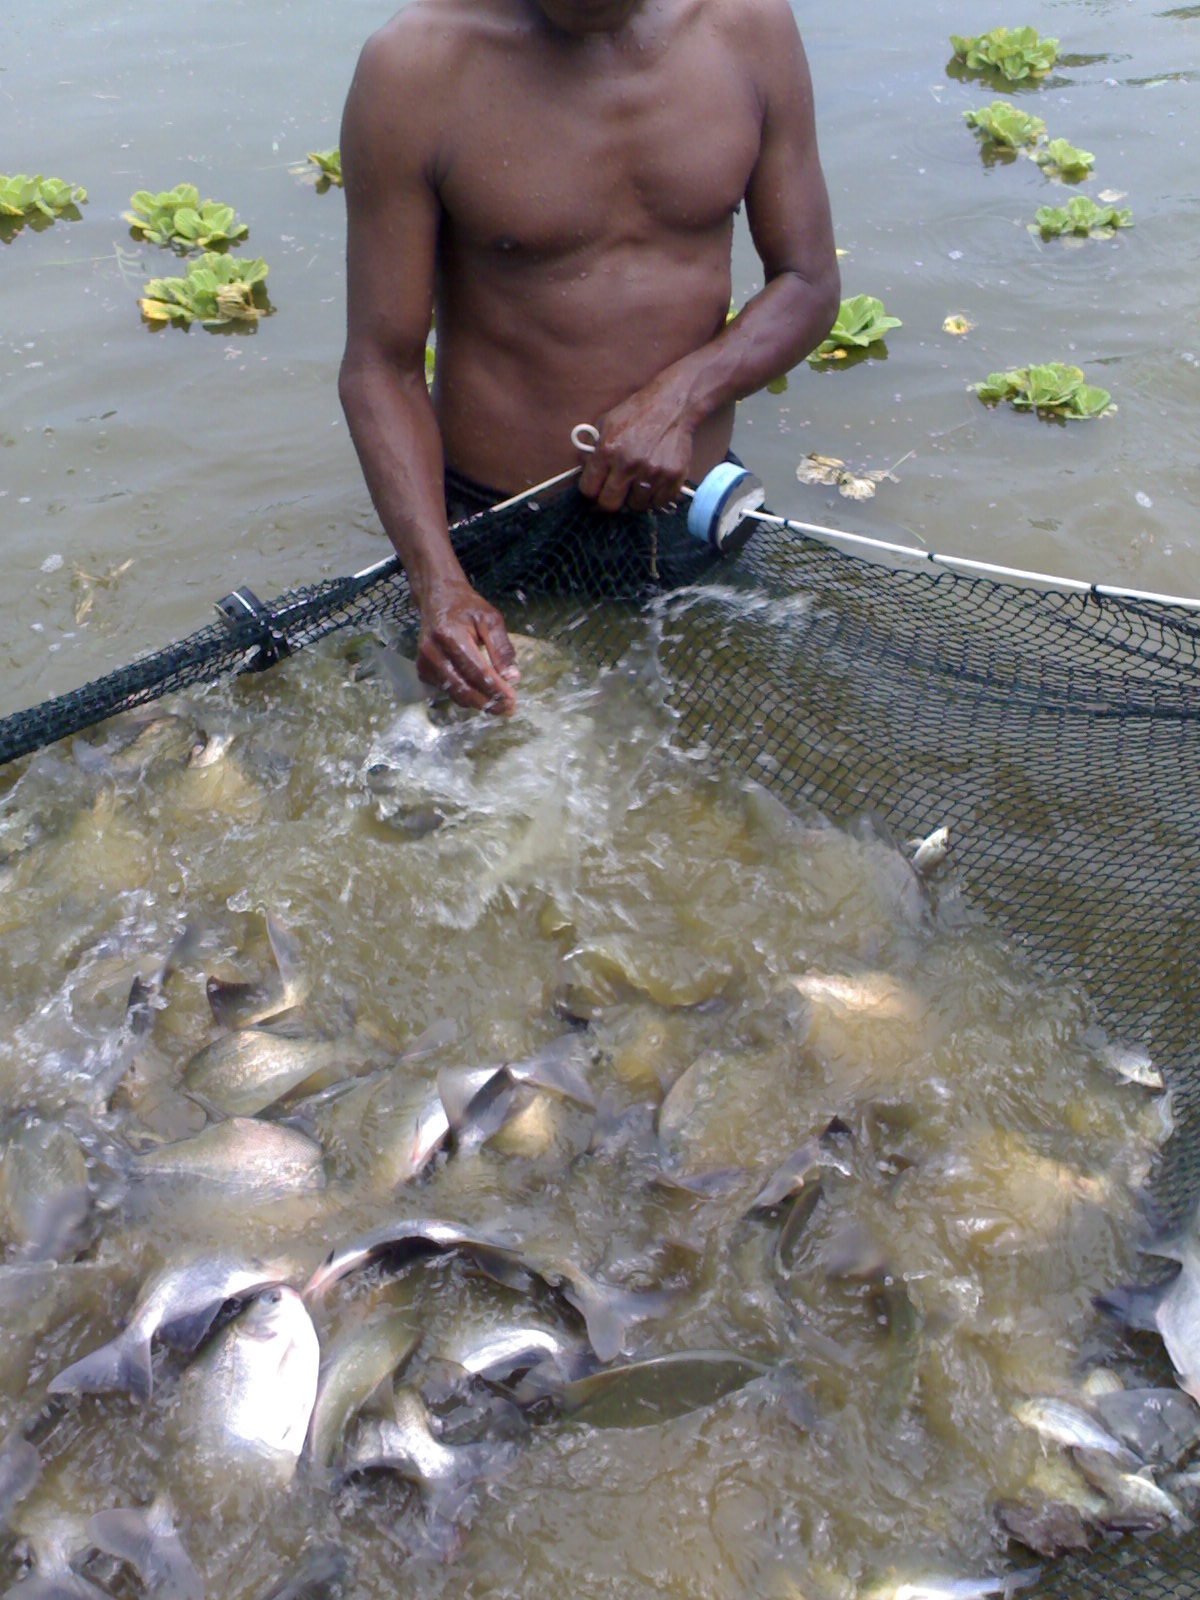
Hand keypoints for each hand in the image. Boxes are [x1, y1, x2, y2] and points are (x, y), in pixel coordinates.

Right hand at [416, 574, 518, 713]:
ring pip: (455, 693)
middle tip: (508, 709)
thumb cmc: (466, 607)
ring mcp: (424, 663)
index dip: (495, 689)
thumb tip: (512, 677)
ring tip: (498, 705)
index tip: (512, 700)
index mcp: (449, 636)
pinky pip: (447, 690)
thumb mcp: (490, 619)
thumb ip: (502, 648)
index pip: (476, 671)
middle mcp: (432, 652)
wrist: (436, 598)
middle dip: (488, 702)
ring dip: (478, 703)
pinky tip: (480, 694)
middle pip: (463, 688)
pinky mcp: (422, 670)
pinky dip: (465, 696)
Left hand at [577, 380, 695, 513]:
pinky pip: (659, 503)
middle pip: (610, 504)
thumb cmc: (638, 413)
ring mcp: (652, 472)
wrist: (674, 404)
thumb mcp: (607, 423)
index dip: (592, 490)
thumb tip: (584, 470)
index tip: (598, 488)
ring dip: (636, 498)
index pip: (589, 489)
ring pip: (636, 506)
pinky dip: (656, 497)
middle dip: (611, 499)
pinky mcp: (673, 477)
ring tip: (640, 482)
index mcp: (607, 450)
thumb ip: (592, 448)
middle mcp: (628, 464)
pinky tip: (655, 482)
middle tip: (617, 491)